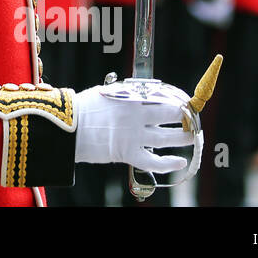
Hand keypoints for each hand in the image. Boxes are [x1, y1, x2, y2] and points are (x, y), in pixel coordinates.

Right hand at [74, 81, 194, 172]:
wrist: (66, 126)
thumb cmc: (82, 108)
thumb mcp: (105, 93)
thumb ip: (126, 95)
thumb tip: (144, 94)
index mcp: (130, 97)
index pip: (164, 95)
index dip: (179, 100)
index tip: (186, 103)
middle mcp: (136, 114)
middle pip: (171, 114)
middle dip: (185, 117)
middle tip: (191, 120)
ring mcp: (133, 134)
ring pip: (167, 137)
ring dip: (183, 137)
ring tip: (191, 137)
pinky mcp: (127, 153)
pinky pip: (154, 161)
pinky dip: (169, 163)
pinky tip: (181, 161)